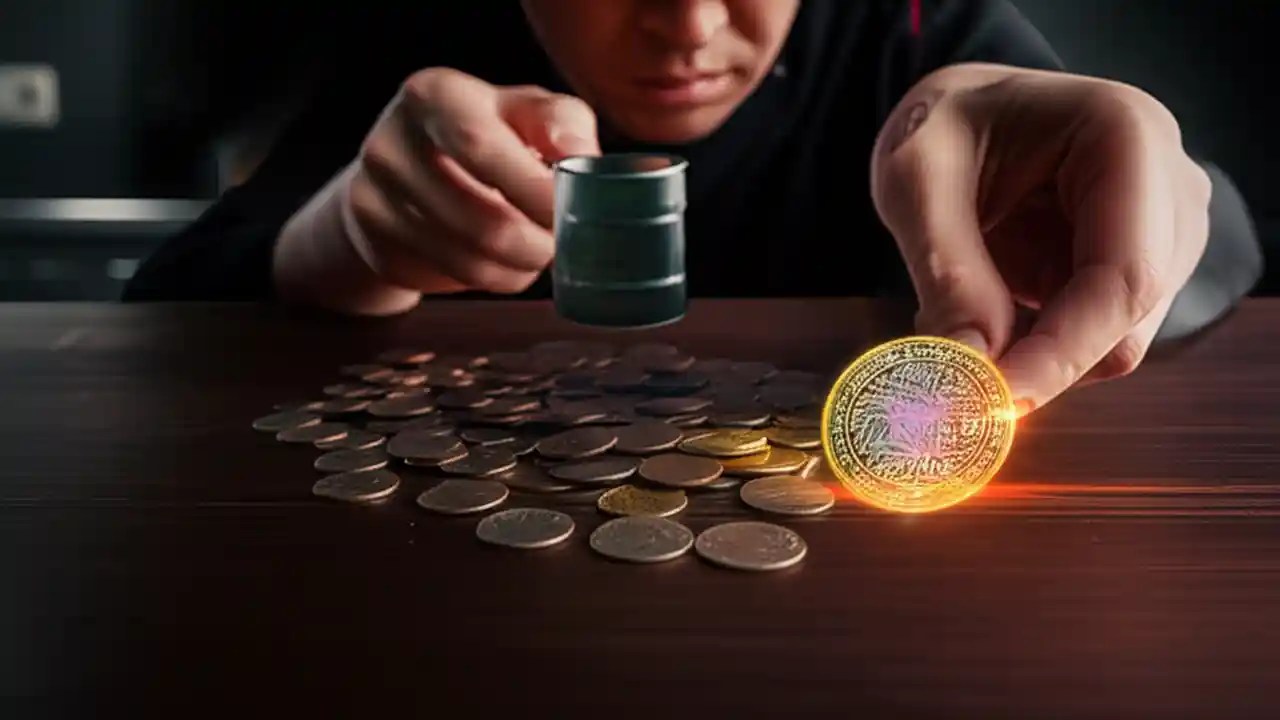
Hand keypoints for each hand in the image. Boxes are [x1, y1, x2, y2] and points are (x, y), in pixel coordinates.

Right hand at [275, 68, 599, 313]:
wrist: (407, 170)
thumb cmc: (485, 133)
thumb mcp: (525, 111)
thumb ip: (560, 124)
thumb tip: (579, 155)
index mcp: (432, 95)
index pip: (480, 147)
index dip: (533, 189)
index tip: (569, 210)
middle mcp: (390, 143)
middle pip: (479, 220)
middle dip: (536, 243)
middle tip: (563, 243)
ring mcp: (372, 196)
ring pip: (468, 259)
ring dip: (520, 265)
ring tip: (537, 249)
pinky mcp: (374, 243)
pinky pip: (452, 277)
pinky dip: (495, 278)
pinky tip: (504, 259)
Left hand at [870, 62, 1211, 415]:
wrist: (961, 116)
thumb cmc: (940, 127)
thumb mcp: (915, 180)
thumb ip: (947, 271)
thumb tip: (971, 369)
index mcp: (1126, 137)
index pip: (1123, 276)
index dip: (1062, 353)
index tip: (993, 402)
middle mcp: (1168, 188)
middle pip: (1126, 321)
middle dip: (1038, 362)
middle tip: (949, 381)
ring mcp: (1164, 233)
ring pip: (1113, 342)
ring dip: (1029, 353)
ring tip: (954, 306)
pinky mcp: (1139, 270)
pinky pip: (1093, 339)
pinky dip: (1032, 346)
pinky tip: (983, 308)